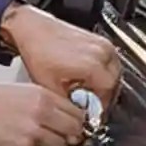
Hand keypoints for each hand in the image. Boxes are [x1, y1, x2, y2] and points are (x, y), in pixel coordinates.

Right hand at [0, 78, 86, 145]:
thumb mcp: (16, 93)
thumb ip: (39, 104)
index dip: (77, 125)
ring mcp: (34, 129)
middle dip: (71, 140)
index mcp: (41, 94)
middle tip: (60, 143)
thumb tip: (57, 120)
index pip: (78, 112)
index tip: (73, 131)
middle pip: (77, 131)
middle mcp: (41, 109)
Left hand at [1, 4, 121, 115]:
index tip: (93, 112)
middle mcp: (101, 52)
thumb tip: (78, 116)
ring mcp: (101, 43)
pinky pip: (109, 60)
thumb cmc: (37, 51)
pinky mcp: (98, 39)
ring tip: (88, 90)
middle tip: (91, 104)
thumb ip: (68, 104)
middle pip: (114, 82)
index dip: (101, 105)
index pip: (108, 92)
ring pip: (114, 71)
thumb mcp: (49, 86)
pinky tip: (86, 76)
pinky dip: (103, 71)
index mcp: (92, 64)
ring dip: (105, 83)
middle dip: (103, 95)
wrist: (31, 28)